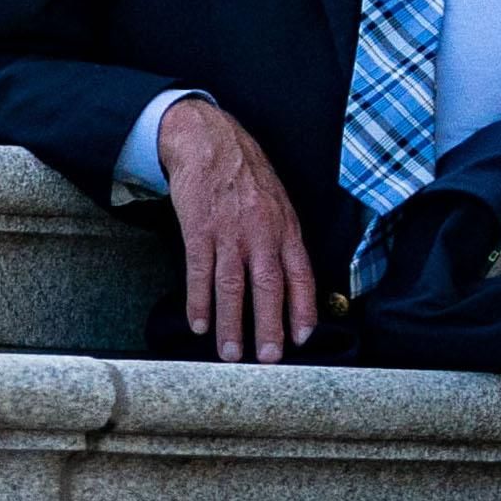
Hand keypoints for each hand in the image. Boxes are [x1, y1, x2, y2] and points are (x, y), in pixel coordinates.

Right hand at [152, 97, 318, 364]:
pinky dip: (199, 301)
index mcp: (285, 227)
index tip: (303, 338)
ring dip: (232, 323)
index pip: (301, 275)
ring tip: (230, 354)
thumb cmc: (244, 173)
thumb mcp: (277, 201)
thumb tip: (289, 277)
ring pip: (233, 286)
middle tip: (268, 360)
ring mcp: (230, 231)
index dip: (303, 309)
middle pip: (269, 288)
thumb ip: (283, 237)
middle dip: (270, 327)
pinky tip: (198, 323)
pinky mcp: (199, 229)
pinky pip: (200, 272)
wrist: (208, 141)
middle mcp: (262, 232)